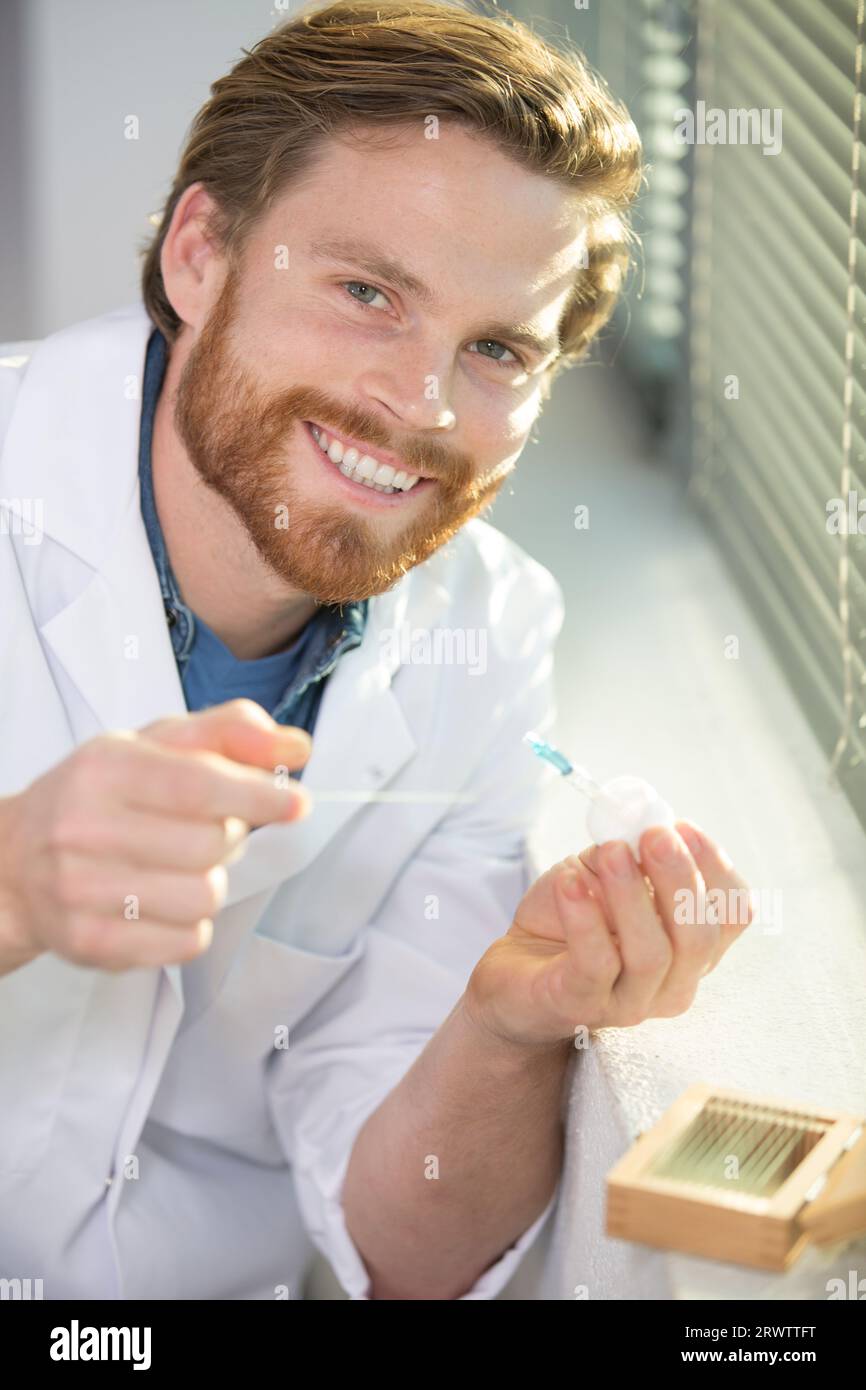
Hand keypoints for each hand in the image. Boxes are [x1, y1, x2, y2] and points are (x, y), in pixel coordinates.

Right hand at [0, 699, 311, 974]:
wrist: (14, 862)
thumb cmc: (100, 796)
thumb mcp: (157, 746)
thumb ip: (230, 733)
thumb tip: (295, 749)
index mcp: (105, 769)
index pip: (198, 784)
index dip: (257, 796)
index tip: (296, 803)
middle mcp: (84, 828)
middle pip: (212, 845)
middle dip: (227, 837)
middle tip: (205, 830)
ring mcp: (81, 891)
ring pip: (204, 897)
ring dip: (210, 882)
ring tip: (179, 867)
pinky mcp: (90, 944)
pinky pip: (186, 942)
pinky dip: (191, 924)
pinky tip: (162, 902)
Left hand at [465, 821, 752, 1045]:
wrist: (517, 970)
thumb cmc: (572, 918)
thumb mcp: (605, 873)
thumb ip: (631, 850)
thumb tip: (644, 820)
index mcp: (692, 948)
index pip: (733, 914)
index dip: (715, 867)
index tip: (682, 826)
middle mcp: (674, 982)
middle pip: (700, 937)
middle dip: (680, 878)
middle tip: (654, 835)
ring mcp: (631, 1002)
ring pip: (652, 954)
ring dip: (632, 894)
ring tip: (610, 851)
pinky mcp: (583, 1005)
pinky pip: (596, 963)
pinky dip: (584, 918)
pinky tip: (570, 882)